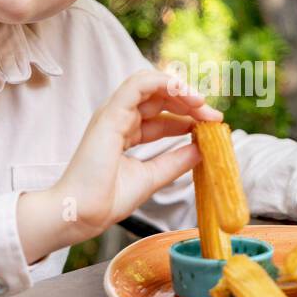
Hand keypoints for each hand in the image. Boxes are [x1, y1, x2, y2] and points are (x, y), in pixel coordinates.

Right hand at [19, 70, 222, 258]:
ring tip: (202, 105)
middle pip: (159, 96)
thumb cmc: (107, 199)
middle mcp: (118, 118)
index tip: (212, 126)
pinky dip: (165, 84)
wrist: (83, 213)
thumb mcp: (152, 177)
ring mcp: (113, 113)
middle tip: (214, 116)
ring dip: (180, 90)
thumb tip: (201, 150)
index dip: (188, 117)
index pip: (160, 115)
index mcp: (124, 132)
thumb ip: (175, 162)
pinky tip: (187, 96)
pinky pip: (139, 84)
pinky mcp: (111, 113)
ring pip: (150, 84)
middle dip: (189, 102)